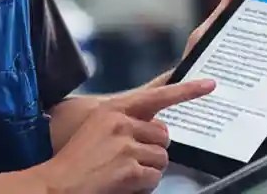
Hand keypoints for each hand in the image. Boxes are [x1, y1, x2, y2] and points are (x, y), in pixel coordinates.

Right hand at [34, 79, 214, 193]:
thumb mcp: (96, 129)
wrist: (56, 185)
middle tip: (129, 161)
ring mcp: (125, 144)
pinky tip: (123, 184)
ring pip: (161, 158)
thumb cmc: (75, 162)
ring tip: (122, 174)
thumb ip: (125, 124)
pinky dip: (143, 186)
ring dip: (148, 171)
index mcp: (113, 109)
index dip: (186, 90)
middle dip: (153, 150)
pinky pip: (154, 178)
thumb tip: (158, 130)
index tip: (209, 84)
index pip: (157, 95)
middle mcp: (121, 122)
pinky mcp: (129, 167)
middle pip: (163, 135)